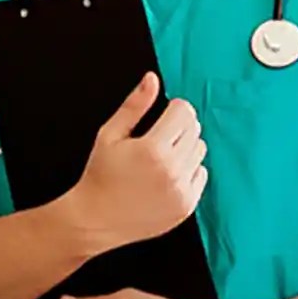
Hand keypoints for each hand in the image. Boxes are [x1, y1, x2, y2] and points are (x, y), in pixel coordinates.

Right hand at [69, 73, 208, 247]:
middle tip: (158, 137)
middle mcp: (171, 170)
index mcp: (153, 149)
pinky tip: (167, 175)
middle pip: (195, 129)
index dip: (173, 108)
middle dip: (179, 126)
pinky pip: (201, 174)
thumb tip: (152, 79)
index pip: (184, 111)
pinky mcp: (186, 205)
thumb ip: (135, 105)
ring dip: (185, 147)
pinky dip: (189, 170)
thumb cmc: (100, 175)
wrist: (96, 219)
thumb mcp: (110, 134)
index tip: (163, 115)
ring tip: (161, 157)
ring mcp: (181, 190)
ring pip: (200, 150)